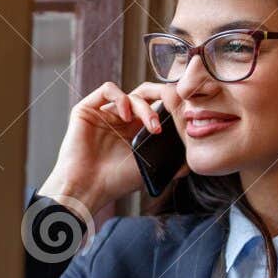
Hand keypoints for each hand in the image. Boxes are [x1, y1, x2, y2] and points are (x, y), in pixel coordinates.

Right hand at [37, 80, 171, 220]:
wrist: (87, 188)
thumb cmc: (114, 182)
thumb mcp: (149, 169)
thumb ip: (168, 161)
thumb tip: (190, 162)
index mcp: (135, 130)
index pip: (156, 106)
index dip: (170, 105)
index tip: (183, 113)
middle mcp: (120, 119)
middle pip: (146, 94)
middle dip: (163, 96)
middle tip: (174, 106)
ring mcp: (104, 113)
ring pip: (132, 94)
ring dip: (146, 107)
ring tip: (152, 127)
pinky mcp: (87, 109)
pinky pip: (108, 90)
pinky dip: (121, 98)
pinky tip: (126, 117)